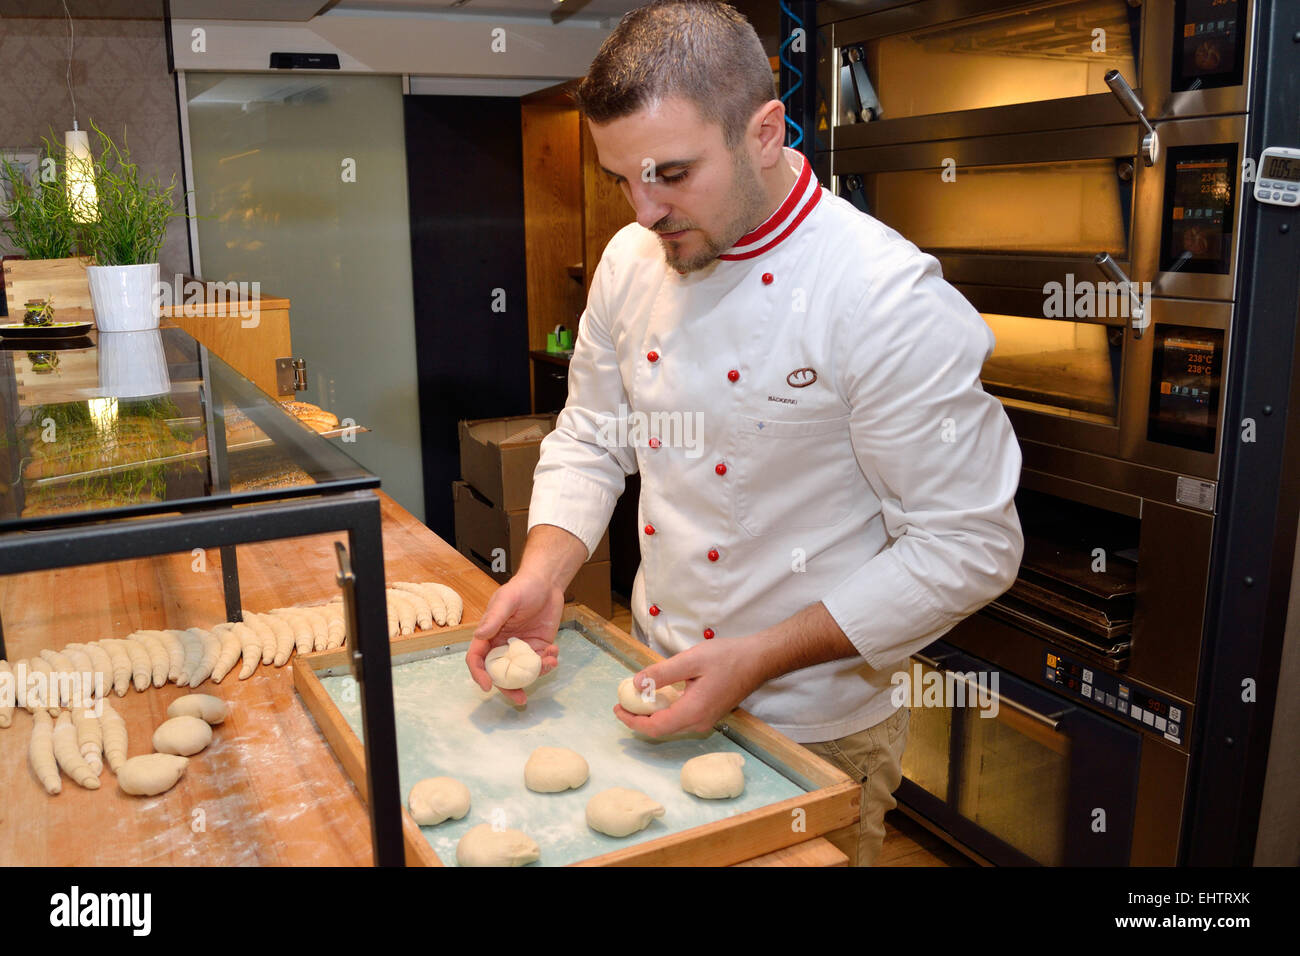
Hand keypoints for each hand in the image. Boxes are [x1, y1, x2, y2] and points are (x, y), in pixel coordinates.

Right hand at [466, 572, 561, 704]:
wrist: (548, 583)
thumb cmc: (523, 587)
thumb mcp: (507, 600)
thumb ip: (494, 618)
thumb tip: (479, 635)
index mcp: (489, 635)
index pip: (477, 659)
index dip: (479, 674)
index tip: (487, 686)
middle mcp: (502, 645)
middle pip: (500, 673)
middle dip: (509, 688)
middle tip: (520, 699)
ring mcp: (521, 648)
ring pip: (523, 672)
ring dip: (536, 674)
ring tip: (550, 662)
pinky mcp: (538, 647)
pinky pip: (540, 663)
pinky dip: (548, 662)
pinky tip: (554, 651)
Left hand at [613, 636, 767, 736]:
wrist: (758, 661)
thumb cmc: (727, 658)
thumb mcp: (691, 660)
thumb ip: (662, 673)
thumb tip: (636, 684)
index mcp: (693, 712)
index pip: (655, 727)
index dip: (632, 721)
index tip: (617, 708)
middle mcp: (698, 722)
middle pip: (661, 729)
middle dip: (638, 719)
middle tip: (622, 703)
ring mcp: (705, 721)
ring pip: (670, 725)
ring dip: (650, 716)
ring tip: (635, 699)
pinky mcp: (709, 714)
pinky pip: (680, 719)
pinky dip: (664, 711)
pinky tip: (657, 696)